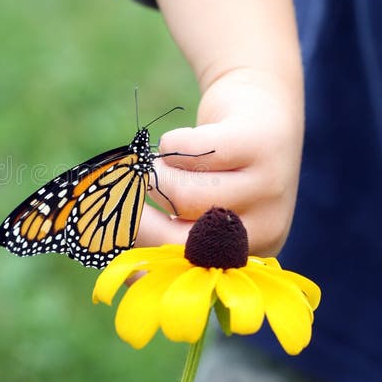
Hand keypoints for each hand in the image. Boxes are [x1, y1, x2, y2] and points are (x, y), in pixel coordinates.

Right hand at [136, 0, 303, 256]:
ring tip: (166, 163)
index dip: (146, 257)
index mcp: (251, 252)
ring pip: (180, 194)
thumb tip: (130, 276)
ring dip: (159, 172)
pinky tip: (188, 140)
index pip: (189, 270)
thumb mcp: (201, 209)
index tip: (112, 239)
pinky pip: (189, 152)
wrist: (260, 105)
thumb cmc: (219, 167)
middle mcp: (267, 227)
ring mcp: (269, 186)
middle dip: (139, 218)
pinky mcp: (259, 144)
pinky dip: (173, 141)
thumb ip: (170, 240)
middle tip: (124, 195)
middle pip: (182, 240)